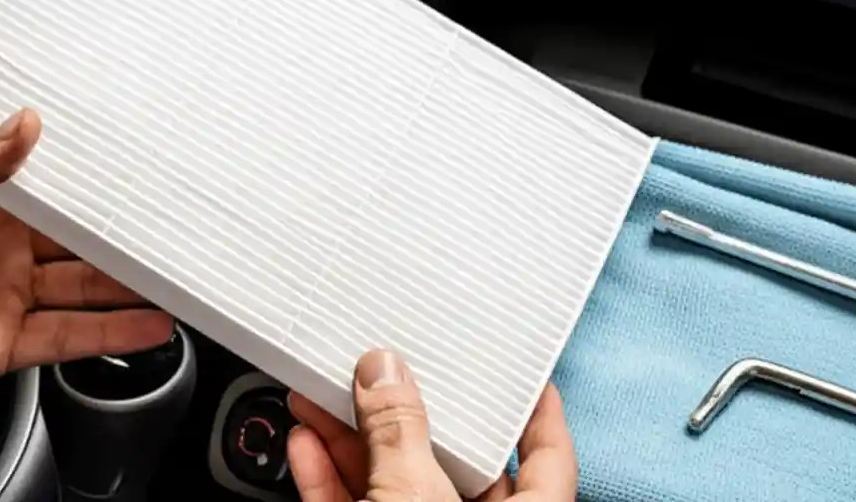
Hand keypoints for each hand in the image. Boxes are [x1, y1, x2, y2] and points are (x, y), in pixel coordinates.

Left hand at [0, 108, 173, 431]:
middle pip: (74, 234)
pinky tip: (148, 324)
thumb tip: (19, 127)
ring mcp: (2, 296)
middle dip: (119, 226)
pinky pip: (67, 336)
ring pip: (83, 284)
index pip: (42, 180)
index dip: (82, 172)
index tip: (126, 161)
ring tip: (175, 269)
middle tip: (166, 216)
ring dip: (129, 281)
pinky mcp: (1, 345)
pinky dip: (112, 334)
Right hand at [287, 349, 576, 501]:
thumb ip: (400, 432)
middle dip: (403, 411)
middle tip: (384, 366)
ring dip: (351, 439)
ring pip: (390, 480)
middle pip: (447, 459)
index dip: (538, 410)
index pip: (548, 454)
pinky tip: (307, 442)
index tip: (524, 370)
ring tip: (322, 392)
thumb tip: (385, 372)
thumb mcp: (412, 495)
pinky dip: (327, 477)